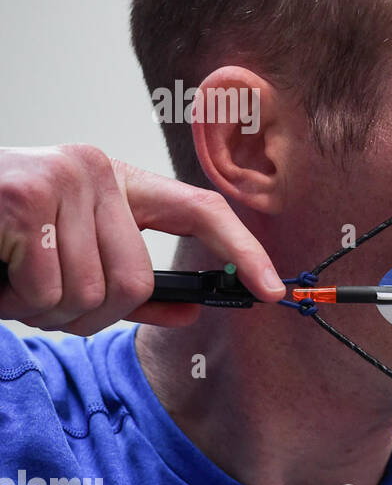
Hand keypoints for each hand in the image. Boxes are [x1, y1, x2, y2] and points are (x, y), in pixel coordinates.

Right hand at [0, 144, 284, 334]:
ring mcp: (61, 179)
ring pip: (91, 294)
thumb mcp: (68, 254)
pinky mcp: (24, 198)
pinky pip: (48, 288)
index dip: (243, 250)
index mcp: (116, 180)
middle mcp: (95, 169)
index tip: (272, 290)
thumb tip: (191, 312)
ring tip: (13, 283)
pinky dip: (16, 300)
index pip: (203, 210)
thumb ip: (129, 286)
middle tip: (42, 302)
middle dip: (87, 315)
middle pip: (136, 283)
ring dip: (44, 310)